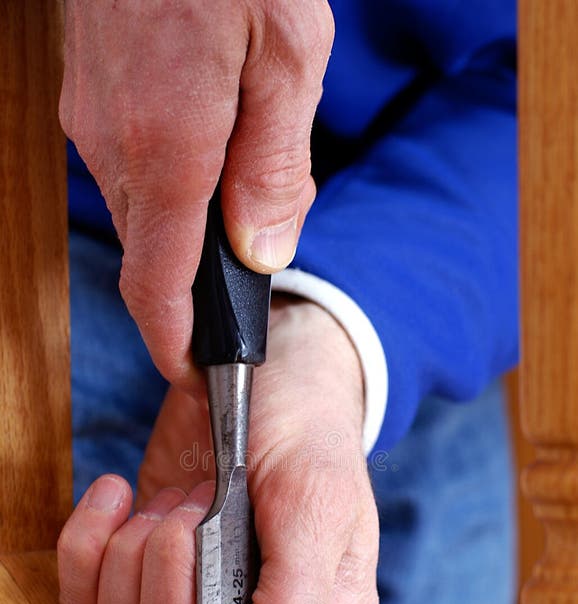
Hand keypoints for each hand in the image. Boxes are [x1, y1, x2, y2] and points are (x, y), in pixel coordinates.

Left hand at [57, 299, 378, 603]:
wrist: (272, 371)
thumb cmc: (309, 437)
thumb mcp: (318, 511)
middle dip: (165, 591)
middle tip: (199, 516)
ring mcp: (186, 603)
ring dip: (134, 558)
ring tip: (181, 500)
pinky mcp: (140, 569)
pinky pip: (79, 593)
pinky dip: (87, 543)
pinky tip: (121, 496)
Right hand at [59, 0, 333, 384]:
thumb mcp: (291, 54)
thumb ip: (276, 165)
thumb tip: (265, 247)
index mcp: (169, 146)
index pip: (157, 283)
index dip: (173, 341)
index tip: (191, 372)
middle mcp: (115, 144)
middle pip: (152, 252)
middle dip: (195, 277)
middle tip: (248, 257)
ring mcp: (92, 119)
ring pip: (142, 210)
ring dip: (185, 222)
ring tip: (234, 181)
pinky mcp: (88, 96)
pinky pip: (128, 165)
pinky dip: (168, 179)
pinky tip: (204, 138)